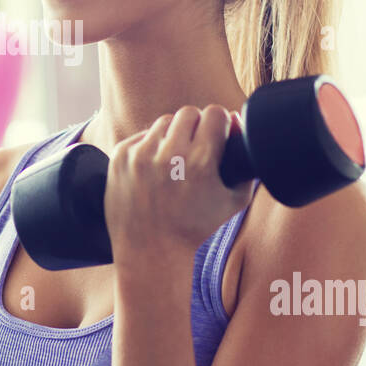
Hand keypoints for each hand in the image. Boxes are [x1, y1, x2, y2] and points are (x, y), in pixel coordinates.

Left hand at [103, 105, 255, 274]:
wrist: (150, 251)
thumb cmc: (196, 227)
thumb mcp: (235, 200)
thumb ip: (245, 161)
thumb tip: (236, 122)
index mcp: (200, 163)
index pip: (215, 114)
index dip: (219, 123)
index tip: (217, 134)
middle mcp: (169, 155)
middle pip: (189, 113)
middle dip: (196, 126)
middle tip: (196, 146)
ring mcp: (140, 155)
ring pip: (164, 122)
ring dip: (172, 135)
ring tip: (175, 161)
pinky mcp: (120, 156)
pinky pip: (141, 136)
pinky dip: (149, 148)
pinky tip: (154, 171)